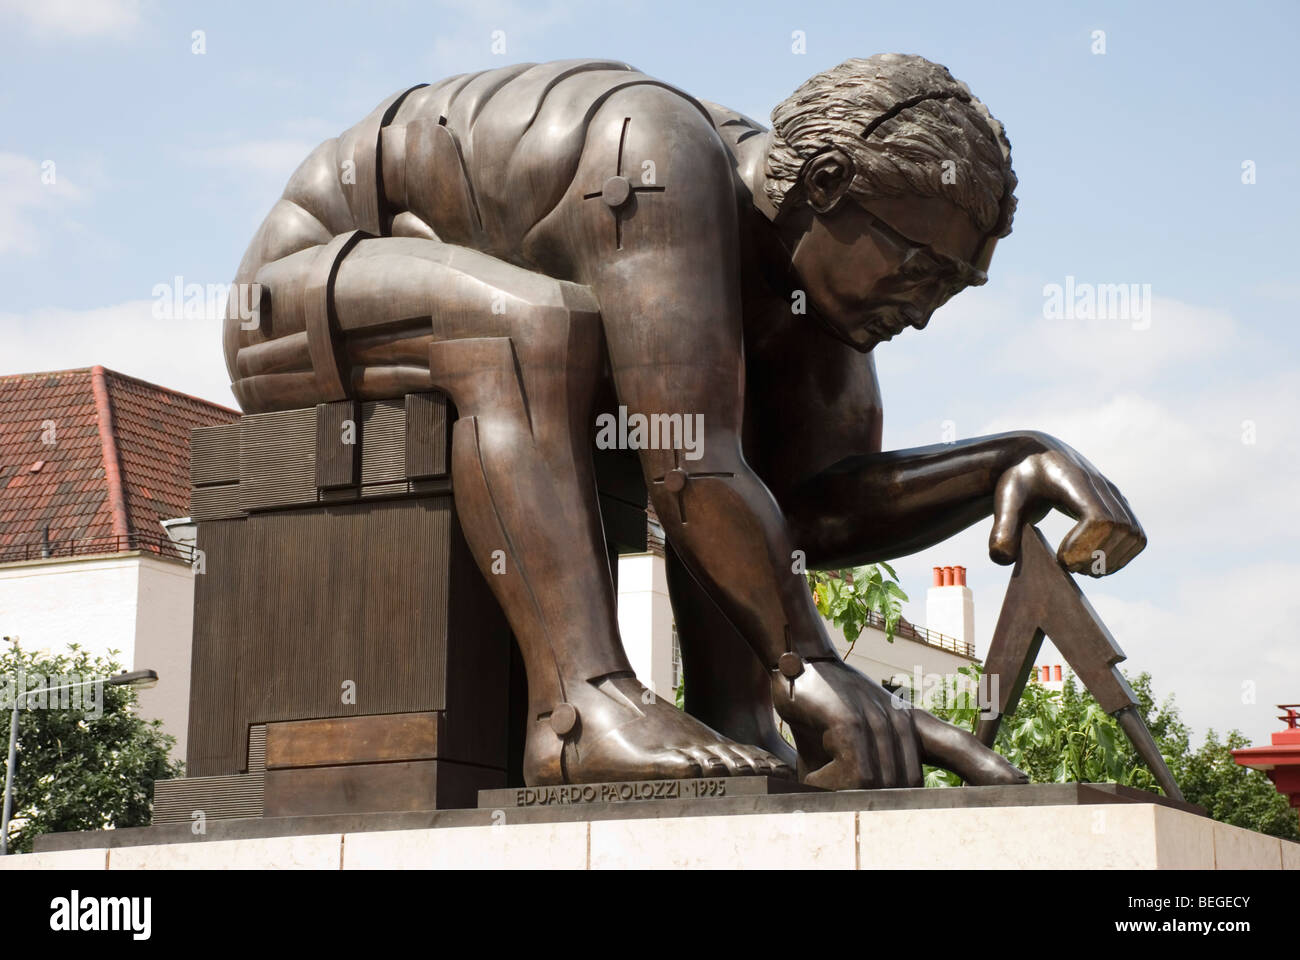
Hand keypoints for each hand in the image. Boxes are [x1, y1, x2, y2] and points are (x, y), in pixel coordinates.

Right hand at [771, 657, 1026, 788]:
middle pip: (910, 784)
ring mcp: (880, 717)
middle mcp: (901, 717)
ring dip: (844, 791)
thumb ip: (869, 771)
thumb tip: (877, 805)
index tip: (1024, 782)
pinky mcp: (854, 721)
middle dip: (885, 802)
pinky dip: (832, 783)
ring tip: (815, 776)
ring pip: (882, 785)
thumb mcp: (848, 745)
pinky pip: (858, 774)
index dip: (990, 766)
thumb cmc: (817, 713)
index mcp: (908, 722)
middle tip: (842, 793)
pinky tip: (814, 774)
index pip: (958, 745)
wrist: (788, 663)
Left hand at [989, 445, 1145, 575]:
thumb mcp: (1004, 500)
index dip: (1086, 545)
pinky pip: (1136, 536)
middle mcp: (1100, 486)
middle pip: (1119, 530)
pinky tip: (1094, 562)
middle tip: (1068, 567)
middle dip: (1096, 557)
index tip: (1061, 558)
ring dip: (1111, 560)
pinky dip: (1122, 556)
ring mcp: (1114, 495)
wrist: (1035, 457)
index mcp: (1073, 480)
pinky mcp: (1119, 505)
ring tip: (1081, 567)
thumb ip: (1001, 528)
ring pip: (1133, 535)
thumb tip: (1002, 559)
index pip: (1098, 517)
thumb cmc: (1019, 479)